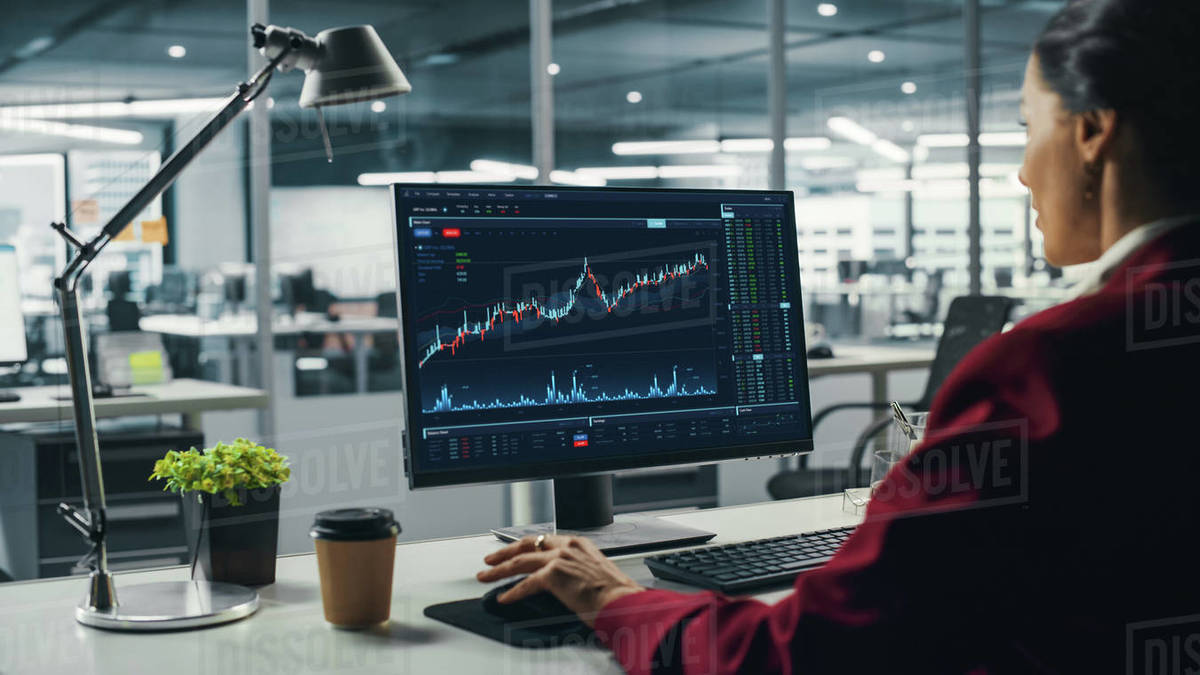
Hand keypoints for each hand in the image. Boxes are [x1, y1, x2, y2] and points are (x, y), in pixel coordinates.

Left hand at [477, 534, 644, 626]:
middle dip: (504, 553)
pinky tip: (504, 596)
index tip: (513, 551)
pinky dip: (513, 591)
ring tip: (487, 577)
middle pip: (527, 545)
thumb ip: (575, 570)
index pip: (544, 540)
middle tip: (490, 560)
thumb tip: (562, 581)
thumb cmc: (614, 592)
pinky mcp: (554, 575)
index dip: (524, 546)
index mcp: (578, 543)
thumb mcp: (594, 572)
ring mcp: (559, 558)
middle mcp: (567, 546)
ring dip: (500, 570)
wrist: (622, 600)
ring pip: (521, 562)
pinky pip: (526, 584)